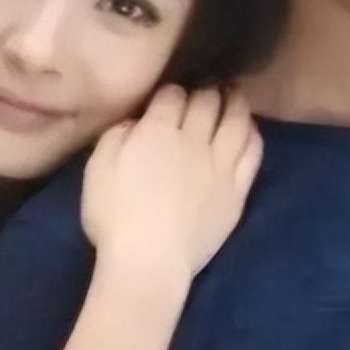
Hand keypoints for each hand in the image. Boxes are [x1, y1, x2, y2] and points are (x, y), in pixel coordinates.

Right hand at [81, 85, 262, 287]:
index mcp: (157, 130)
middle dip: (205, 90)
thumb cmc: (114, 216)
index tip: (170, 94)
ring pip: (235, 120)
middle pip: (206, 101)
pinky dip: (252, 134)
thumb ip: (116, 135)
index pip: (172, 94)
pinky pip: (252, 153)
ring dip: (234, 103)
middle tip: (206, 88)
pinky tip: (249, 129)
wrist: (149, 262)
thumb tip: (135, 120)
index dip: (171, 90)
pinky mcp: (237, 190)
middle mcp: (193, 139)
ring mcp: (220, 165)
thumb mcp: (97, 168)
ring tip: (232, 96)